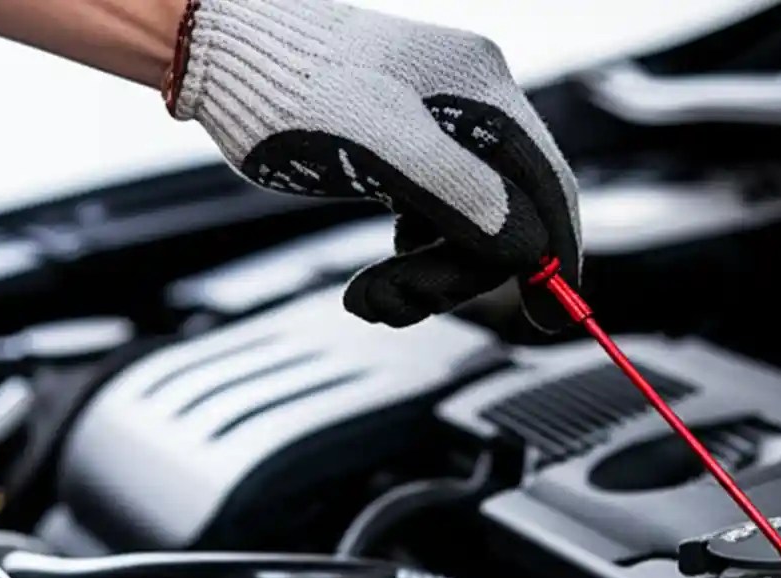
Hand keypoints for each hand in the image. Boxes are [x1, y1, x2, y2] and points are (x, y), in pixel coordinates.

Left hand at [170, 0, 581, 329]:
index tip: (550, 318)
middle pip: (506, 216)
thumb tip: (527, 244)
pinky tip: (377, 269)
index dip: (556, 258)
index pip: (548, 187)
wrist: (224, 55)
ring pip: (469, 226)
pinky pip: (437, 218)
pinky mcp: (408, 150)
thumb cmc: (288, 89)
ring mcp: (440, 129)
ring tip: (369, 295)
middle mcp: (471, 106)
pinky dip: (412, 257)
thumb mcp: (375, 144)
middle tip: (392, 302)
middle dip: (455, 275)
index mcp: (479, 93)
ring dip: (426, 275)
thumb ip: (456, 190)